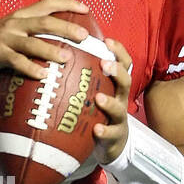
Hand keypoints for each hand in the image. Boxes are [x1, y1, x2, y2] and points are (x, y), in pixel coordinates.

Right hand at [0, 0, 89, 82]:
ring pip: (32, 41)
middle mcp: (14, 23)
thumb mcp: (11, 33)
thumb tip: (60, 42)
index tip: (86, 9)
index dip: (67, 4)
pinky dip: (31, 68)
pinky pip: (17, 61)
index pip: (47, 3)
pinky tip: (43, 75)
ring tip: (67, 59)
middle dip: (66, 27)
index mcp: (20, 15)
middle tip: (84, 37)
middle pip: (44, 21)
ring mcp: (5, 38)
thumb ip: (31, 34)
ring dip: (51, 49)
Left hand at [92, 39, 131, 165]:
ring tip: (99, 98)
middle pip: (125, 82)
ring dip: (110, 102)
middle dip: (117, 72)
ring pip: (119, 108)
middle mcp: (120, 99)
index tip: (106, 40)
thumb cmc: (97, 111)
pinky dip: (104, 131)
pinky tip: (97, 129)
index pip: (123, 64)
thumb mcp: (94, 91)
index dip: (118, 51)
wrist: (111, 143)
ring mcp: (118, 119)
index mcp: (115, 85)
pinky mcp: (114, 137)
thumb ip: (83, 76)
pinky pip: (111, 134)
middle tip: (105, 64)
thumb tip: (58, 53)